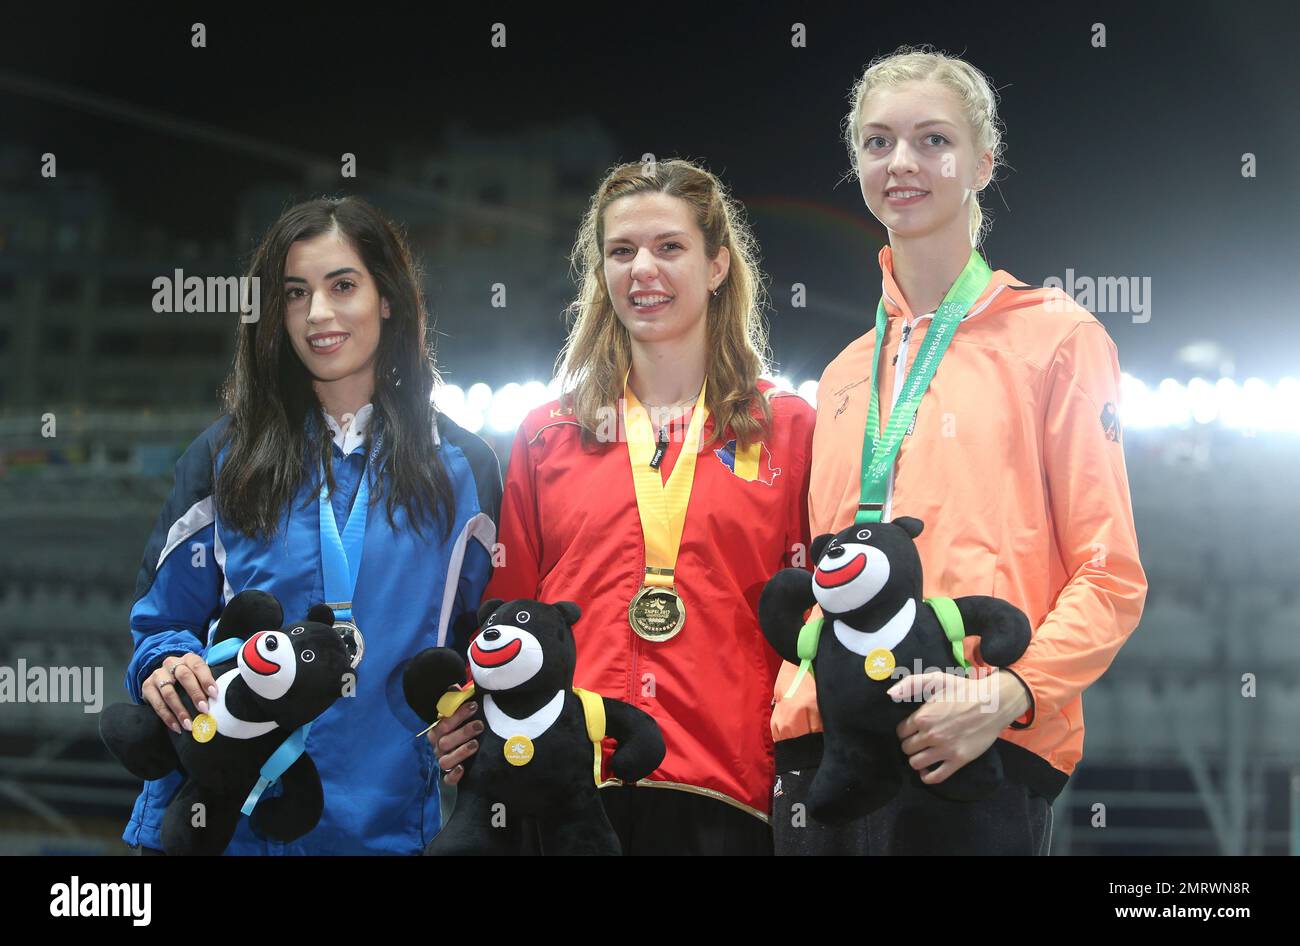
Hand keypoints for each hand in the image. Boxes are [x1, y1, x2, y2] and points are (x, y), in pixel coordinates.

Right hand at [143, 653, 217, 734]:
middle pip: (184, 676)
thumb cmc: (188, 680)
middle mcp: (172, 663)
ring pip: (168, 692)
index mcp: (188, 659)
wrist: (163, 679)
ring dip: (180, 710)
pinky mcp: (147, 686)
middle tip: (204, 710)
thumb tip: (218, 704)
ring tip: (189, 724)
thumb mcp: (197, 677)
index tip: (214, 694)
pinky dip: (167, 717)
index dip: (206, 679)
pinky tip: (176, 727)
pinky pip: (157, 704)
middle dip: (195, 694)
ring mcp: (158, 674)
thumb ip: (206, 686)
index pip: (198, 666)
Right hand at [426, 700, 481, 785]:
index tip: (474, 706)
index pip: (443, 723)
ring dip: (460, 752)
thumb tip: (454, 686)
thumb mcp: (459, 717)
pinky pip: (447, 779)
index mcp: (437, 732)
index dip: (458, 714)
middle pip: (445, 741)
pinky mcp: (449, 777)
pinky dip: (454, 775)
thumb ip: (455, 703)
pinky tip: (463, 768)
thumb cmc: (461, 731)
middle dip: (463, 732)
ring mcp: (442, 762)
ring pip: (445, 760)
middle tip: (480, 725)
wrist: (464, 759)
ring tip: (476, 744)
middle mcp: (438, 747)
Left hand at [887, 668, 1029, 785]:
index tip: (912, 730)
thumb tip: (890, 694)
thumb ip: (911, 684)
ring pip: (916, 763)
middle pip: (906, 748)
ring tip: (923, 754)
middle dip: (910, 745)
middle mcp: (931, 734)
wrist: (993, 703)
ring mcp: (945, 749)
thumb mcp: (937, 680)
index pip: (901, 732)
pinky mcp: (958, 760)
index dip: (905, 731)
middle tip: (919, 742)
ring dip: (916, 760)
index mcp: (923, 716)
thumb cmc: (964, 690)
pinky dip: (927, 777)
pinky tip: (928, 771)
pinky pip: (936, 777)